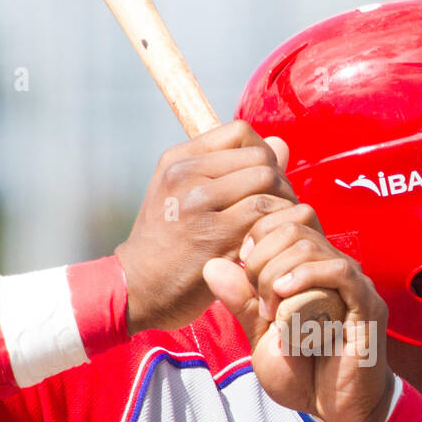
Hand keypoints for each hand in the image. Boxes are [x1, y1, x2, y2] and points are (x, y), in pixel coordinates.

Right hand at [115, 120, 296, 333]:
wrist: (138, 289)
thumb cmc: (168, 244)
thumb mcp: (184, 195)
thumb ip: (232, 169)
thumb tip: (281, 145)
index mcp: (178, 160)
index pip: (240, 132)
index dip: (264, 152)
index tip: (265, 181)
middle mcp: (185, 176)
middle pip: (260, 159)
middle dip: (281, 182)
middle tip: (280, 208)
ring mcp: (198, 205)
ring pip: (267, 184)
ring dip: (283, 205)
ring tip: (277, 225)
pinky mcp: (214, 238)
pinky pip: (265, 217)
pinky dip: (276, 227)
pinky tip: (270, 242)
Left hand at [203, 203, 394, 421]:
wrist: (335, 409)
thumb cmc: (303, 372)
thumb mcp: (260, 334)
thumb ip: (241, 301)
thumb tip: (211, 265)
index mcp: (310, 269)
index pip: (284, 220)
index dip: (256, 236)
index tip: (242, 268)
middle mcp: (333, 268)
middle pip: (294, 225)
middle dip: (262, 256)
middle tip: (256, 297)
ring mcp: (353, 285)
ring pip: (311, 245)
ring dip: (277, 272)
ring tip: (270, 308)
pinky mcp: (367, 305)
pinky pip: (340, 272)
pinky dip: (306, 276)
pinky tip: (285, 295)